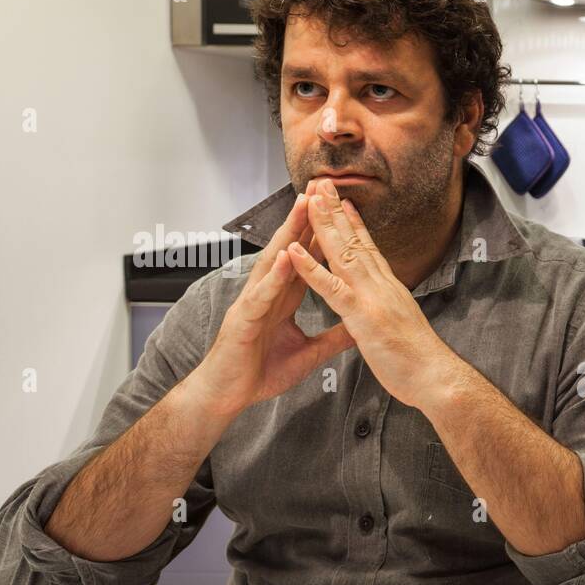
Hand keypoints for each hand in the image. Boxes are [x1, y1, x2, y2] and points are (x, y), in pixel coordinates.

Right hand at [186, 181, 354, 418]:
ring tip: (304, 207)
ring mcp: (254, 302)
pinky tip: (285, 258)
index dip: (323, 234)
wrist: (228, 395)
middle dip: (306, 219)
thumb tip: (357, 329)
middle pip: (291, 249)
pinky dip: (274, 276)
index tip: (341, 210)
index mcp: (284, 298)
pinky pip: (261, 294)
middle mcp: (268, 293)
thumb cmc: (259, 372)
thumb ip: (332, 338)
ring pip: (274, 262)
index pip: (308, 259)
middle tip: (322, 189)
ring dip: (289, 234)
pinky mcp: (244, 319)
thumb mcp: (308, 354)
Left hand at [286, 179, 457, 410]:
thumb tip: (389, 310)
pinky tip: (294, 250)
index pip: (370, 251)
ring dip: (323, 225)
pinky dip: (311, 268)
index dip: (356, 226)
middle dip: (337, 212)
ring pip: (343, 254)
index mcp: (390, 290)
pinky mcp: (362, 315)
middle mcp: (382, 286)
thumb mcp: (404, 330)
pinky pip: (331, 288)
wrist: (436, 378)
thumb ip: (392, 314)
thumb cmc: (422, 362)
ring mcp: (372, 298)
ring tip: (308, 199)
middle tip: (322, 183)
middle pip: (355, 242)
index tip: (345, 204)